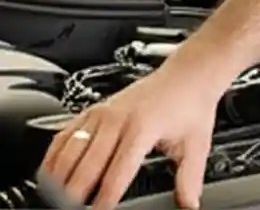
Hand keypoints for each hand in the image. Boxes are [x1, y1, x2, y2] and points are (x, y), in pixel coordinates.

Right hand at [38, 63, 222, 208]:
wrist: (188, 74)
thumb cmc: (191, 105)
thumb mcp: (197, 144)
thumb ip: (189, 178)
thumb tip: (189, 204)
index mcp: (143, 128)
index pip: (118, 171)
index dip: (106, 196)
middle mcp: (118, 119)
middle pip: (88, 164)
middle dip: (76, 192)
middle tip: (72, 208)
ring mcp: (102, 113)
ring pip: (70, 149)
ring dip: (60, 176)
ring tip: (55, 197)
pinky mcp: (93, 109)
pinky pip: (65, 134)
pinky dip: (54, 155)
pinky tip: (51, 172)